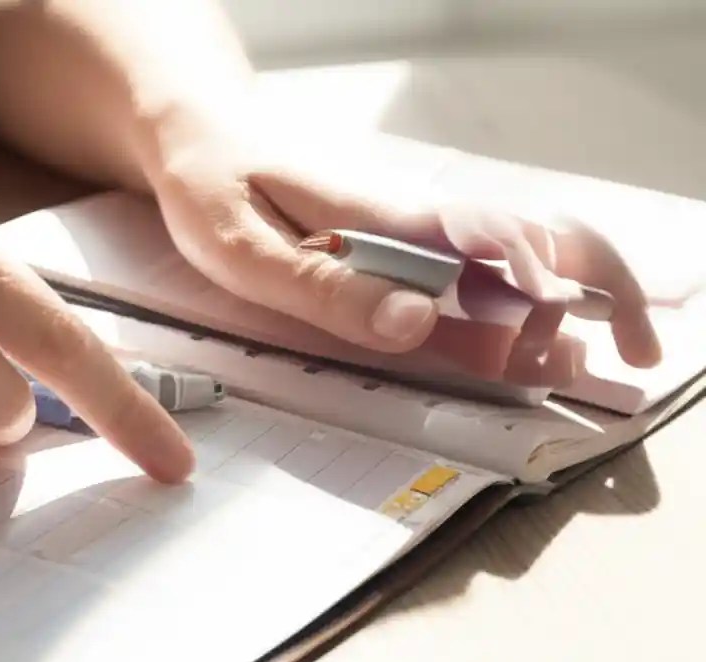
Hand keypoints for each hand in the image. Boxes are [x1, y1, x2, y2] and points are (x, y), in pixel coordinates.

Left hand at [140, 114, 659, 386]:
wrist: (202, 136)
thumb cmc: (217, 185)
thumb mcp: (245, 249)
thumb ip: (326, 288)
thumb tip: (411, 322)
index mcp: (384, 212)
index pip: (492, 237)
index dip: (542, 280)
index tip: (560, 330)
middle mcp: (414, 216)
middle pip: (532, 238)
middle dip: (593, 287)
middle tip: (621, 347)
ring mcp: (413, 229)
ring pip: (515, 258)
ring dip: (559, 307)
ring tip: (576, 361)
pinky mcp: (400, 245)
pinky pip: (472, 273)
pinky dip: (511, 309)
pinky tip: (522, 345)